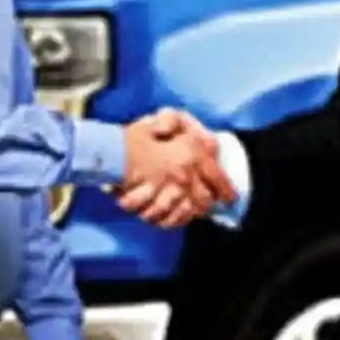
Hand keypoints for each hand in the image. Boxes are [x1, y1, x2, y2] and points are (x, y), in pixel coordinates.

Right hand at [119, 108, 235, 227]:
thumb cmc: (138, 133)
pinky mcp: (149, 205)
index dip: (227, 192)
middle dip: (205, 206)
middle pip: (203, 202)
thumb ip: (181, 122)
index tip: (230, 199)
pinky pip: (162, 220)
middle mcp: (182, 178)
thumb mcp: (166, 117)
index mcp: (192, 156)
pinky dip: (166, 221)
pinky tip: (167, 216)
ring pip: (183, 213)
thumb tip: (193, 132)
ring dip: (185, 214)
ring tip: (186, 209)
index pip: (218, 180)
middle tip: (206, 205)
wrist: (109, 149)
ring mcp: (165, 193)